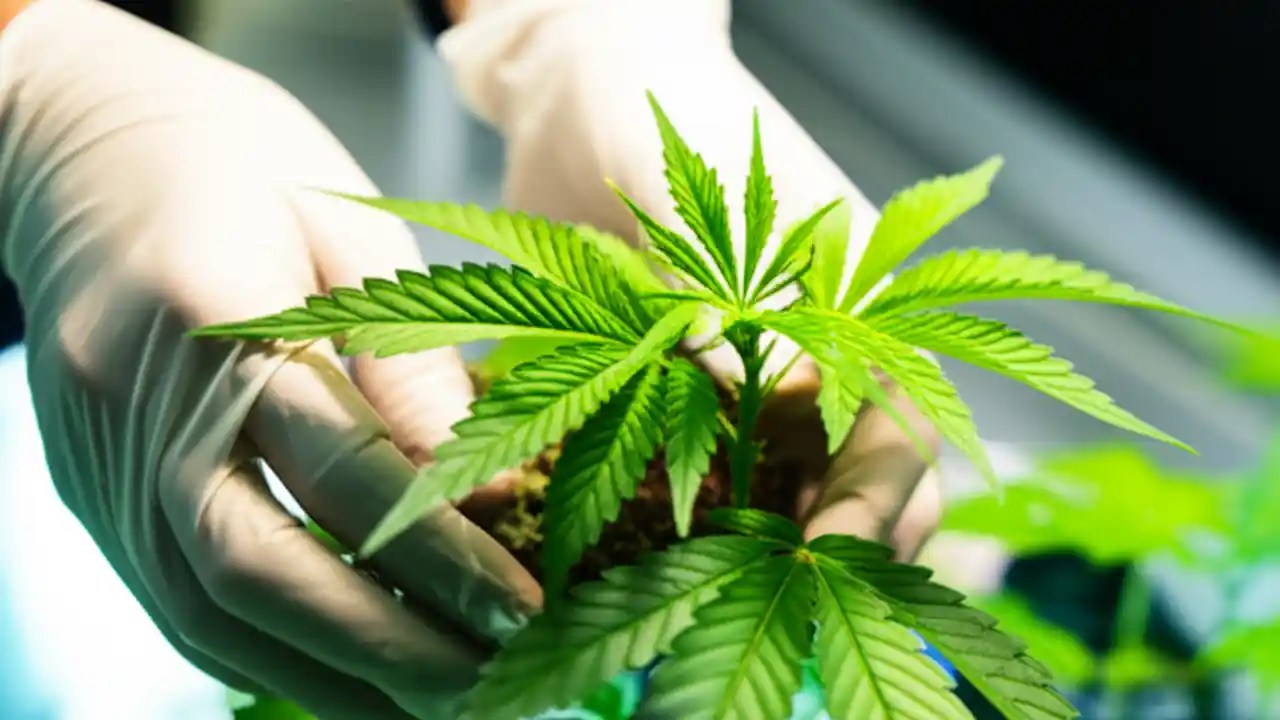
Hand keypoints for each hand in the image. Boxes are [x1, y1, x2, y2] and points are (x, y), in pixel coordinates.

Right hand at [0, 2, 538, 716]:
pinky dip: (275, 655)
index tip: (525, 605)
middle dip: (387, 648)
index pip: (339, 466)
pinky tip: (356, 674)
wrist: (89, 144)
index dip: (439, 551)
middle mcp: (137, 407)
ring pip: (208, 612)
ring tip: (445, 700)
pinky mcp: (91, 495)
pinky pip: (180, 604)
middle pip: (256, 569)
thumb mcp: (344, 232)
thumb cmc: (243, 168)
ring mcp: (99, 464)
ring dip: (334, 676)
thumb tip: (489, 492)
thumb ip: (405, 362)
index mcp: (210, 312)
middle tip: (497, 683)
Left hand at [441, 0, 941, 557]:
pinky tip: (659, 544)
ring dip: (768, 541)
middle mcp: (819, 344)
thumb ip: (712, 289)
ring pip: (792, 485)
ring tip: (717, 587)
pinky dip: (695, 513)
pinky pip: (709, 467)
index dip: (875, 492)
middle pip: (862, 473)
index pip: (900, 418)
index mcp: (852, 294)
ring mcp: (756, 368)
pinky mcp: (688, 384)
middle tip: (783, 596)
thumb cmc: (646, 110)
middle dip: (838, 542)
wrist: (575, 86)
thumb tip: (732, 379)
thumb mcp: (684, 193)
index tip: (826, 547)